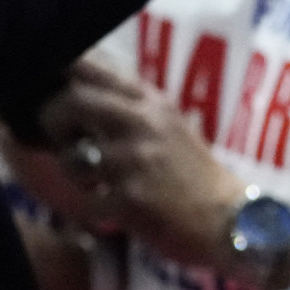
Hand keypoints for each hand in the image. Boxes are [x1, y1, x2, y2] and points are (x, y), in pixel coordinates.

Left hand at [40, 59, 244, 276]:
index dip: (64, 77)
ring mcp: (136, 161)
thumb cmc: (199, 176)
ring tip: (98, 181)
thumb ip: (132, 109)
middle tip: (65, 140)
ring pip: (72, 159)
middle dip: (55, 122)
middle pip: (72, 103)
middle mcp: (143, 124)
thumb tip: (82, 96)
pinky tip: (118, 209)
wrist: (233, 219)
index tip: (59, 94)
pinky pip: (88, 202)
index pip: (92, 70)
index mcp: (153, 103)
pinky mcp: (131, 199)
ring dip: (77, 174)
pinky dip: (97, 210)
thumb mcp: (171, 128)